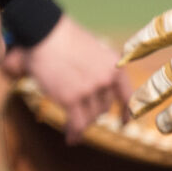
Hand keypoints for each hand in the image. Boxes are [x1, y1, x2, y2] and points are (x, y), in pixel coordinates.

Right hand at [2, 16, 130, 141]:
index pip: (127, 95)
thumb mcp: (91, 49)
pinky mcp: (71, 98)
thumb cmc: (62, 37)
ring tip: (72, 127)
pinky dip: (74, 132)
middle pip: (104, 107)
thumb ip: (96, 68)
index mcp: (114, 66)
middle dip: (93, 113)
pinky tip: (71, 138)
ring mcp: (89, 89)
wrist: (44, 32)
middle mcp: (105, 79)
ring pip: (90, 116)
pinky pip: (77, 122)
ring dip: (82, 122)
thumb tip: (95, 87)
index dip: (126, 112)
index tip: (124, 124)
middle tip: (81, 116)